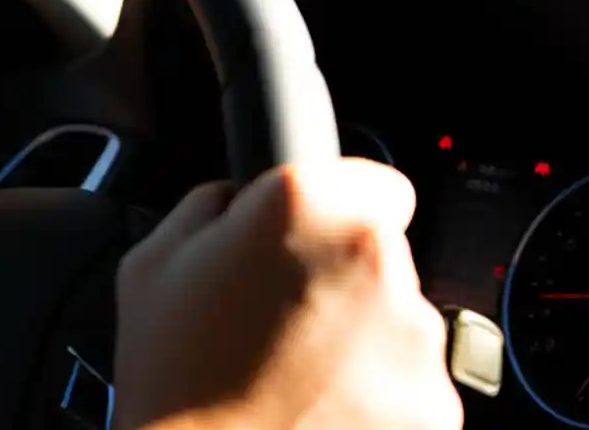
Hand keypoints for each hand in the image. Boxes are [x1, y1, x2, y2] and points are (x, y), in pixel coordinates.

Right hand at [114, 158, 462, 429]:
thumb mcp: (153, 265)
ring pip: (399, 323)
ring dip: (363, 342)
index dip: (343, 212)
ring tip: (297, 378)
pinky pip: (411, 385)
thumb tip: (242, 197)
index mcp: (307, 208)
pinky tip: (321, 412)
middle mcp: (375, 259)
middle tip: (286, 324)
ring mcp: (413, 336)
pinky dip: (379, 398)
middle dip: (345, 282)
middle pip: (384, 258)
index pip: (376, 182)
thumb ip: (215, 206)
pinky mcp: (435, 402)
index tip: (320, 242)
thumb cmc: (175, 385)